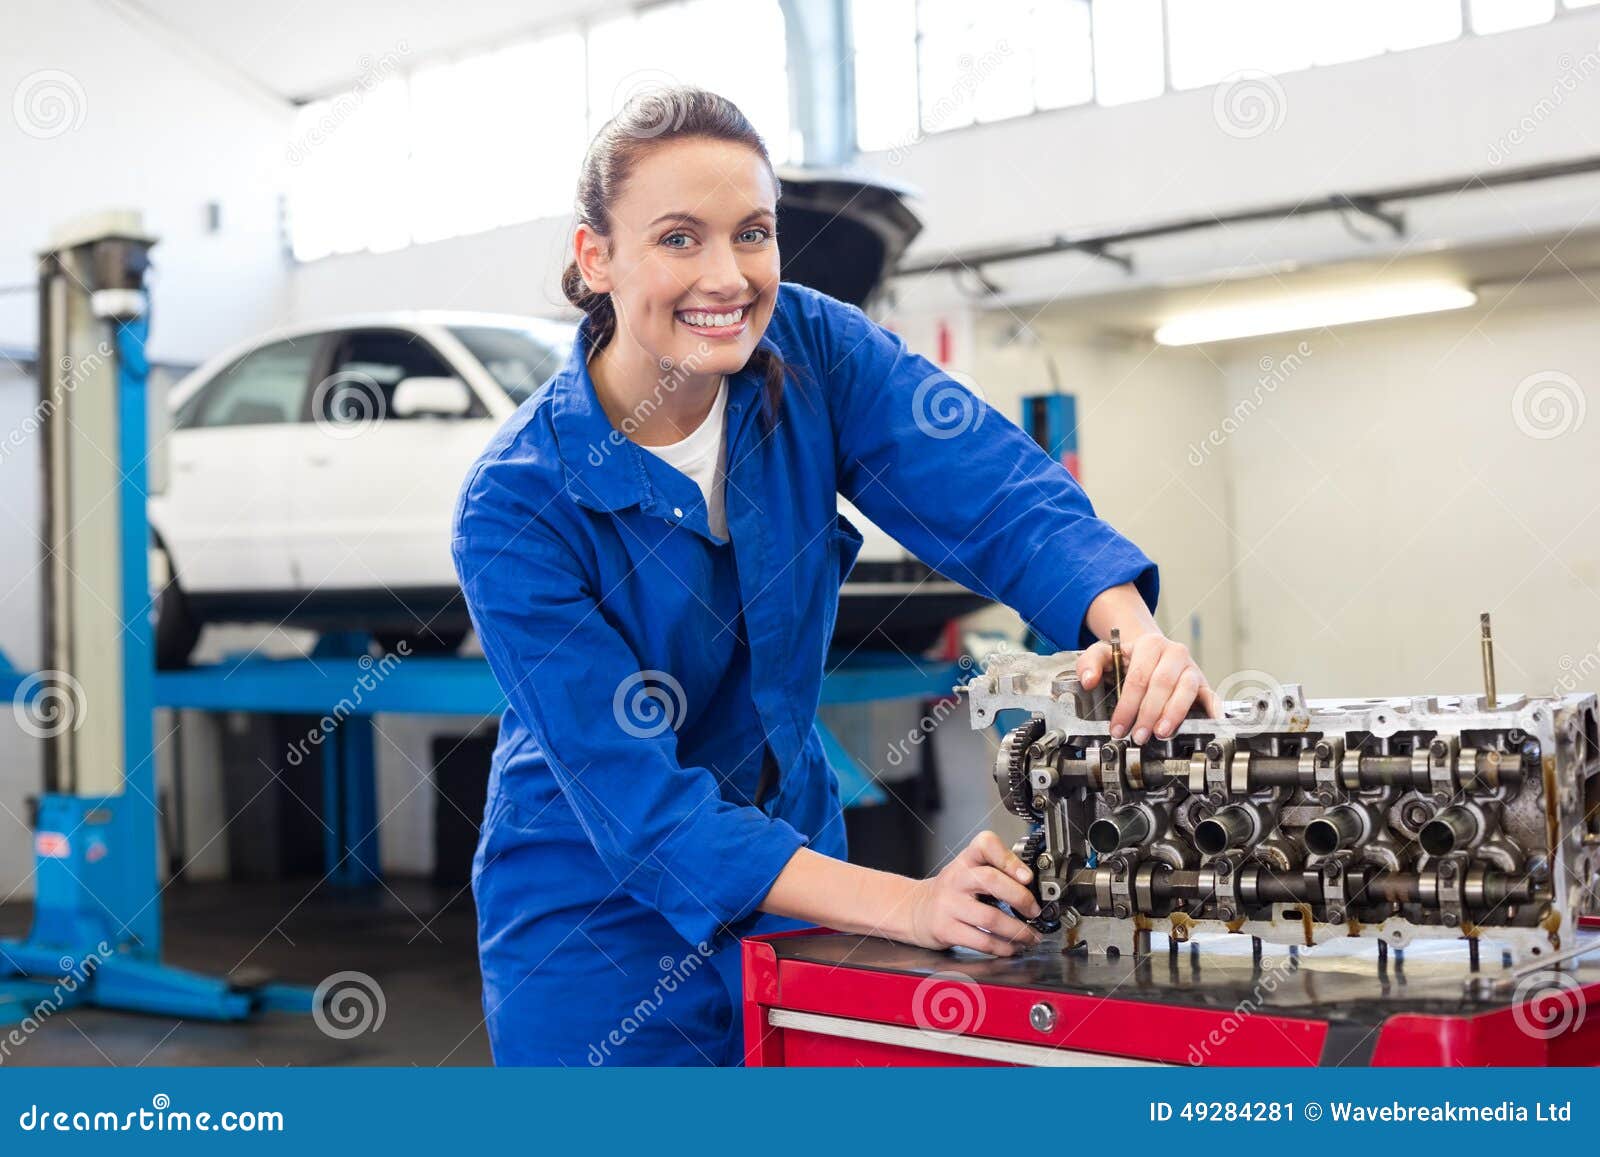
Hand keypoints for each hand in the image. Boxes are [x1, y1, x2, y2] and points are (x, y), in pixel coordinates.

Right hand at [903, 832, 1041, 955]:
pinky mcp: (946, 929)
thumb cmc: (952, 891)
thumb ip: (998, 872)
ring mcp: (949, 905)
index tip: (1027, 875)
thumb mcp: (968, 871)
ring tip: (1030, 935)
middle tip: (1034, 910)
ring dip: (1018, 930)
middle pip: (991, 880)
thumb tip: (1035, 888)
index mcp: (966, 860)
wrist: (916, 910)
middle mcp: (956, 879)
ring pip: (990, 917)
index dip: (1008, 858)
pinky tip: (1011, 947)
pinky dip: (1003, 947)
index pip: (985, 844)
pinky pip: (982, 941)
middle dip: (1021, 898)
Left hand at [1077, 631, 1219, 742]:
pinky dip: (1214, 709)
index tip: (1118, 727)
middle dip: (1148, 714)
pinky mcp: (1203, 683)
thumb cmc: (1128, 658)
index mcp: (1150, 644)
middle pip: (1162, 685)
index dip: (1127, 705)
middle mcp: (1174, 653)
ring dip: (1174, 713)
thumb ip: (1089, 663)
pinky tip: (1211, 722)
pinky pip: (1211, 695)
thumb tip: (1088, 680)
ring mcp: (1191, 668)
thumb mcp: (1104, 654)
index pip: (1138, 678)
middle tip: (1138, 735)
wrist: (1152, 652)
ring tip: (1161, 733)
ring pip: (1186, 689)